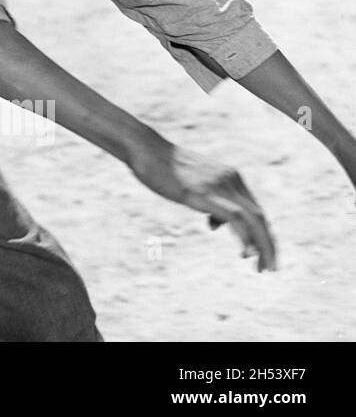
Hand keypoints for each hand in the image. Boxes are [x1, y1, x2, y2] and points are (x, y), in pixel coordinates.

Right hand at [129, 141, 276, 271]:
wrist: (145, 148)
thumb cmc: (162, 167)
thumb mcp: (192, 187)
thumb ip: (209, 203)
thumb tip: (216, 225)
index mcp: (230, 177)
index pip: (255, 210)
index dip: (261, 235)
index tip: (261, 255)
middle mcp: (231, 179)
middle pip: (260, 217)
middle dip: (268, 245)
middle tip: (270, 268)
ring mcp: (219, 185)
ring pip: (254, 219)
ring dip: (262, 246)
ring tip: (261, 267)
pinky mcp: (205, 193)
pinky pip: (235, 218)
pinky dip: (245, 238)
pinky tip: (245, 254)